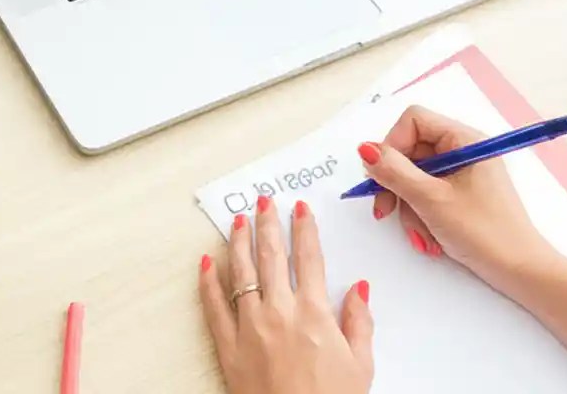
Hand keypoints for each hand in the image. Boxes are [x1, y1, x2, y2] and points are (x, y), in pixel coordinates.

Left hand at [199, 197, 372, 393]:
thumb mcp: (360, 364)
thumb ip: (360, 322)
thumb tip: (359, 288)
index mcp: (314, 313)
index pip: (309, 259)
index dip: (304, 229)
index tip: (300, 209)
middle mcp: (279, 312)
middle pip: (272, 257)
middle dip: (268, 225)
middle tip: (264, 203)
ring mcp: (249, 326)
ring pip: (241, 273)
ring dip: (239, 243)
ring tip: (237, 221)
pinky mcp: (228, 345)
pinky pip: (213, 306)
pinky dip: (208, 282)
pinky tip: (206, 262)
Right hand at [358, 105, 561, 291]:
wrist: (520, 272)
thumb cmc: (485, 233)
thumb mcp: (431, 199)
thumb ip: (394, 171)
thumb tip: (366, 150)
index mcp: (464, 140)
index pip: (414, 121)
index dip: (392, 144)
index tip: (382, 174)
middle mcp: (463, 152)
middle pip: (410, 152)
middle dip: (396, 185)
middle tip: (385, 210)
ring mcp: (461, 175)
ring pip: (414, 178)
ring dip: (408, 208)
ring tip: (420, 235)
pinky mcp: (459, 196)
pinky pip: (426, 196)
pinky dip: (421, 217)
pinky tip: (429, 239)